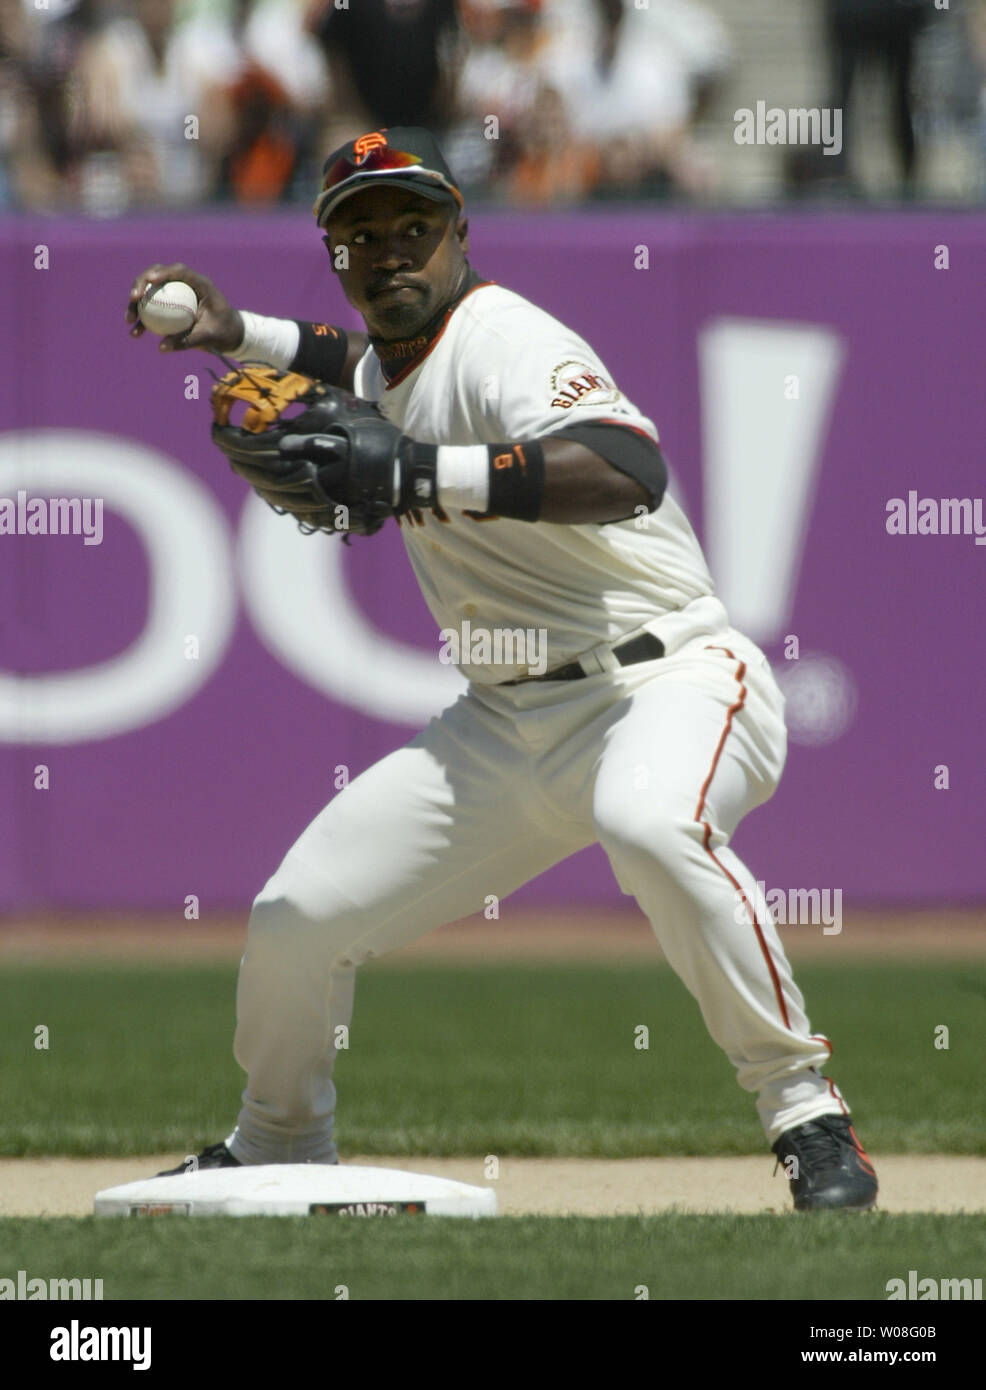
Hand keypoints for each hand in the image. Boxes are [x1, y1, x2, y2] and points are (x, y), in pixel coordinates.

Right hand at [126, 262, 243, 353]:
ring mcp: (176, 294)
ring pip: (151, 292)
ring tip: (129, 320)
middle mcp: (185, 285)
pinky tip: (135, 332)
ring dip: (137, 304)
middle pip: (158, 275)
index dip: (163, 272)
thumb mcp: (209, 338)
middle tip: (133, 299)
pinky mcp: (171, 305)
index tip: (150, 281)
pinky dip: (144, 319)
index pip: (179, 271)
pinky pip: (154, 309)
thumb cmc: (225, 333)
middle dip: (141, 283)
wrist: (231, 337)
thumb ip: (187, 341)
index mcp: (200, 284)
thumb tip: (161, 347)